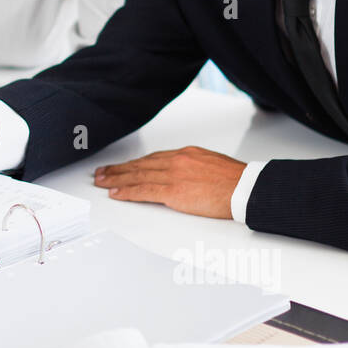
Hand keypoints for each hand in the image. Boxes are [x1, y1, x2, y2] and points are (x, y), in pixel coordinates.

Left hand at [93, 147, 244, 219]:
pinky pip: (143, 191)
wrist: (246, 187)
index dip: (135, 164)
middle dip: (118, 170)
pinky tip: (115, 193)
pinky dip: (126, 192)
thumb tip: (188, 175)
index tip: (123, 167)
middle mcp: (176, 161)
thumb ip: (195, 168)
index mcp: (186, 154)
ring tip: (101, 182)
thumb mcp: (213, 165)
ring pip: (137, 176)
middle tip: (101, 173)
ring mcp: (173, 175)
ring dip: (115, 179)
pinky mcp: (173, 192)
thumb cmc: (236, 180)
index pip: (153, 159)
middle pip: (140, 165)